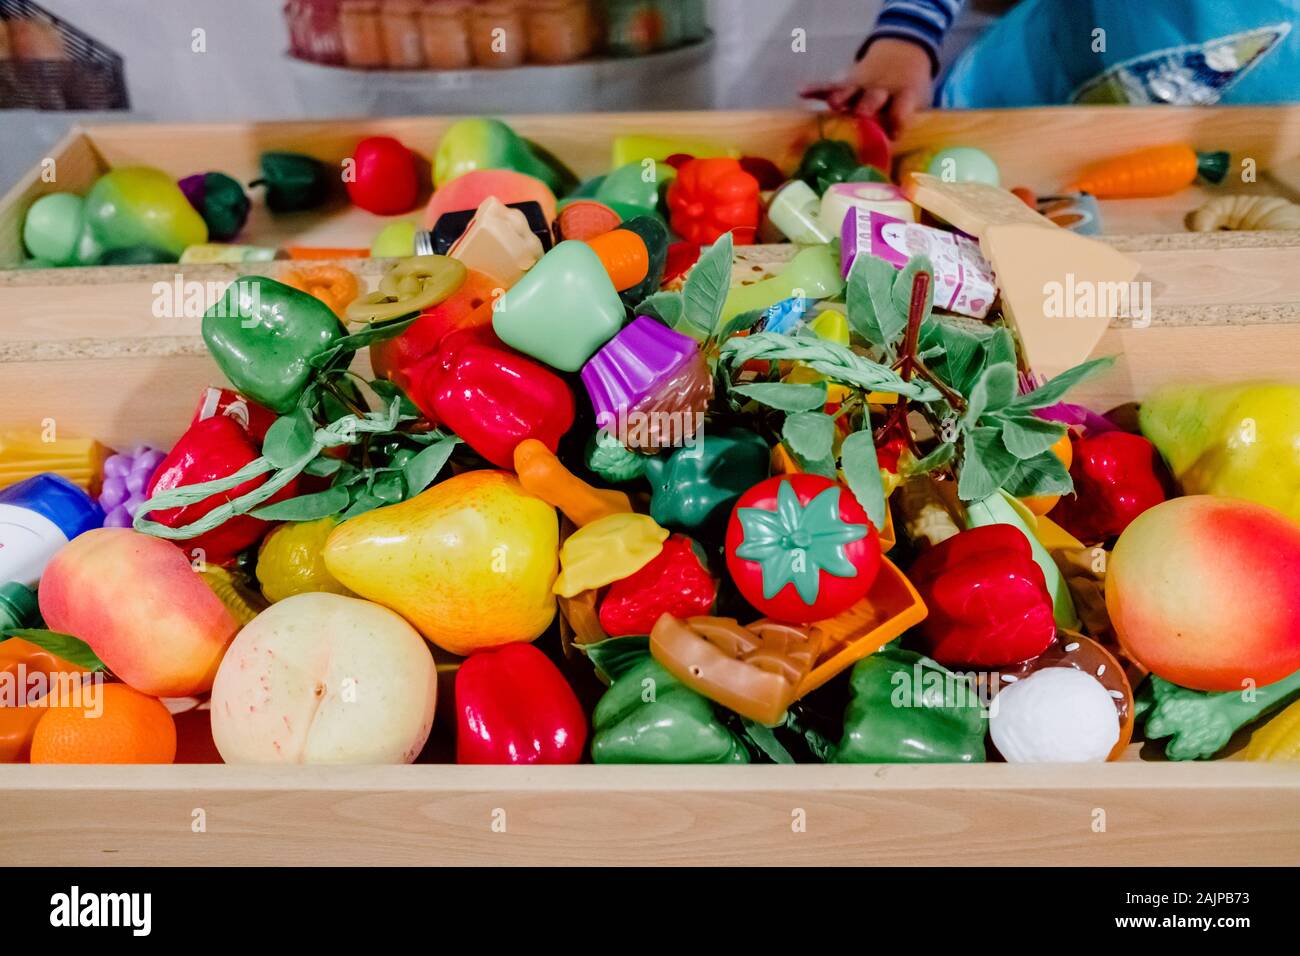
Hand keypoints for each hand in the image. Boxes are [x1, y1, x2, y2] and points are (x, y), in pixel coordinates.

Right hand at [801, 38, 933, 136]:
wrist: (903, 53)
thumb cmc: (908, 91)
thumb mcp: (917, 103)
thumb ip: (908, 122)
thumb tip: (898, 153)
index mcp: (904, 94)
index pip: (902, 107)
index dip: (898, 119)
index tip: (893, 134)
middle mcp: (881, 89)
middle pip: (873, 97)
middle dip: (867, 106)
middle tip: (861, 115)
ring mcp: (862, 85)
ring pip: (850, 90)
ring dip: (842, 97)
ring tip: (834, 104)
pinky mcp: (846, 82)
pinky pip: (829, 86)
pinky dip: (816, 89)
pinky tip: (801, 91)